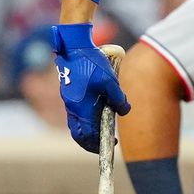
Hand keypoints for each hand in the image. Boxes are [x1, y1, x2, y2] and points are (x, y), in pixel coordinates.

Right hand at [53, 24, 129, 151]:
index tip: (109, 146)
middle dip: (90, 142)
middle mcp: (72, 107)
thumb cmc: (92, 63)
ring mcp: (69, 102)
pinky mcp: (69, 95)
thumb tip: (124, 111)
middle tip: (105, 143)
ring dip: (88, 132)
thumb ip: (118, 98)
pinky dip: (85, 121)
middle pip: (78, 134)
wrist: (74, 47)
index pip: (87, 135)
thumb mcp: (110, 81)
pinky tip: (97, 115)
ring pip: (76, 125)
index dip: (97, 144)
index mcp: (80, 107)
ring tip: (103, 130)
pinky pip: (75, 115)